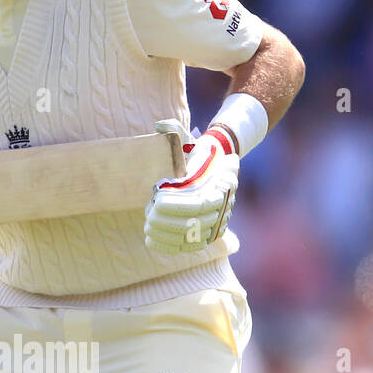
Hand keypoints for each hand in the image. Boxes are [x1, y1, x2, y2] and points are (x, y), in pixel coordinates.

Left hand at [145, 121, 238, 254]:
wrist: (214, 167)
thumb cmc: (195, 153)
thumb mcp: (187, 139)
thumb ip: (174, 130)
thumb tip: (160, 125)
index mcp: (222, 185)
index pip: (200, 202)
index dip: (177, 204)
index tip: (156, 198)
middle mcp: (224, 207)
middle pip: (194, 223)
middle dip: (168, 222)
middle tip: (148, 215)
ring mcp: (218, 223)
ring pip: (191, 237)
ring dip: (166, 235)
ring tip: (148, 227)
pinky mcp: (208, 236)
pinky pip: (190, 247)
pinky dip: (170, 246)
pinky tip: (151, 241)